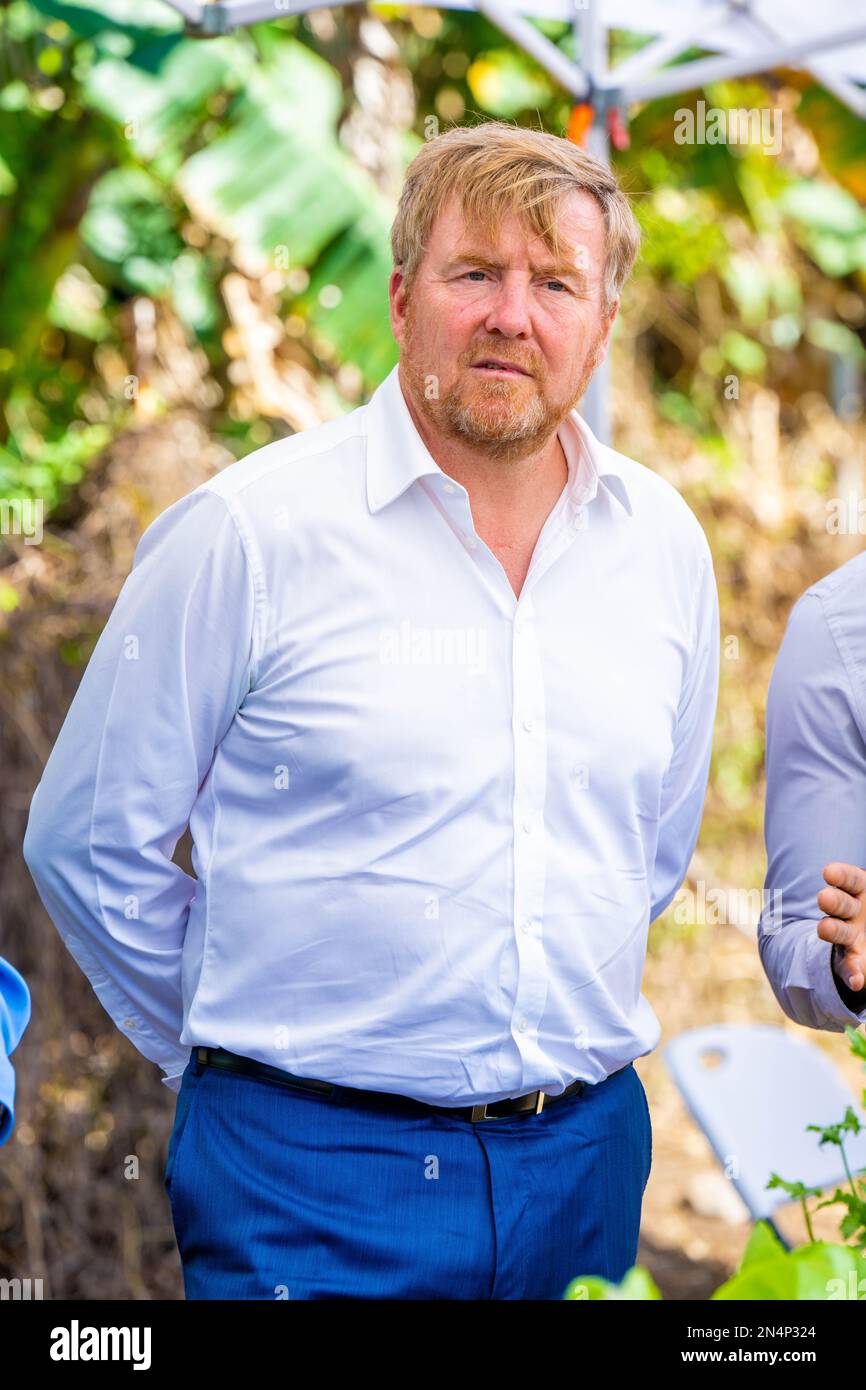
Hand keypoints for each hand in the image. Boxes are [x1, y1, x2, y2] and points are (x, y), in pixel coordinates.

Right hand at [817, 862, 865, 992]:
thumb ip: (861, 887)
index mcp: (861, 890)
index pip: (850, 879)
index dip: (840, 876)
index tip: (829, 873)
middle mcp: (851, 911)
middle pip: (839, 903)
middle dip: (832, 901)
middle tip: (824, 898)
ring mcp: (848, 935)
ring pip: (836, 930)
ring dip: (830, 930)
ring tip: (824, 929)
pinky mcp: (850, 960)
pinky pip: (848, 967)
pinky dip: (852, 974)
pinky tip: (856, 981)